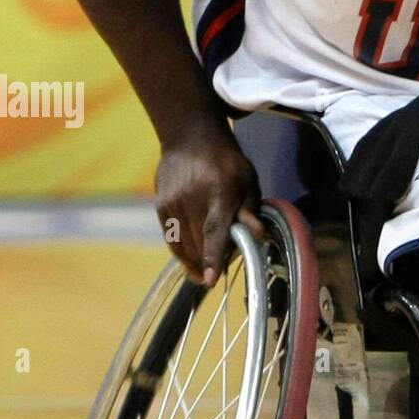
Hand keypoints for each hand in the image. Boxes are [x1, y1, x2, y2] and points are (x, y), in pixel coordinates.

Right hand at [154, 125, 264, 284]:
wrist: (191, 138)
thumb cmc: (227, 163)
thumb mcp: (248, 181)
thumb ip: (251, 210)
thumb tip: (257, 235)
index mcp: (218, 192)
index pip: (214, 230)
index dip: (213, 256)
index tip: (211, 279)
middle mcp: (192, 198)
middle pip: (198, 243)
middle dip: (210, 261)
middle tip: (223, 265)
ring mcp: (173, 202)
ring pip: (183, 245)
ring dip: (195, 261)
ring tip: (208, 268)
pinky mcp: (161, 206)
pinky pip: (171, 238)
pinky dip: (182, 253)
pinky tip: (193, 261)